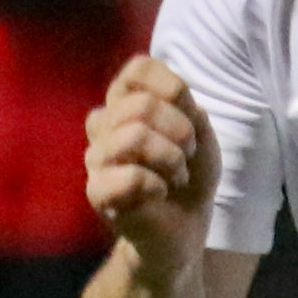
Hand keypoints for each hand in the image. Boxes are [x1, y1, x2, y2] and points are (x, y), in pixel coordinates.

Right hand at [85, 53, 215, 273]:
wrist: (184, 229)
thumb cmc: (189, 177)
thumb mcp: (201, 136)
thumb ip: (188, 108)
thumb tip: (175, 100)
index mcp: (125, 101)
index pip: (138, 68)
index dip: (173, 89)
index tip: (190, 119)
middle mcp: (103, 123)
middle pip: (142, 104)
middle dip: (181, 132)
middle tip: (186, 157)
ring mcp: (96, 156)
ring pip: (134, 135)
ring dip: (171, 160)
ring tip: (175, 178)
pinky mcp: (97, 191)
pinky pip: (129, 175)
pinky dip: (157, 186)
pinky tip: (158, 195)